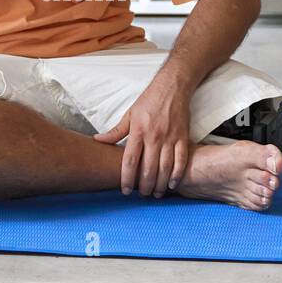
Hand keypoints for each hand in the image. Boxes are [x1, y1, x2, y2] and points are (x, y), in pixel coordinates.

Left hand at [94, 73, 193, 197]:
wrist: (172, 87)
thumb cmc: (149, 100)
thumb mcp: (129, 114)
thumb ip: (116, 131)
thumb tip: (98, 140)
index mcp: (138, 131)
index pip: (130, 161)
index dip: (126, 178)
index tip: (125, 190)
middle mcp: (154, 136)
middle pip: (148, 168)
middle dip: (143, 186)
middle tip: (141, 195)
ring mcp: (170, 138)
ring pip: (165, 168)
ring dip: (159, 184)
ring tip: (154, 194)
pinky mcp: (183, 137)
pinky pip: (181, 160)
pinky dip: (177, 175)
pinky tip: (172, 184)